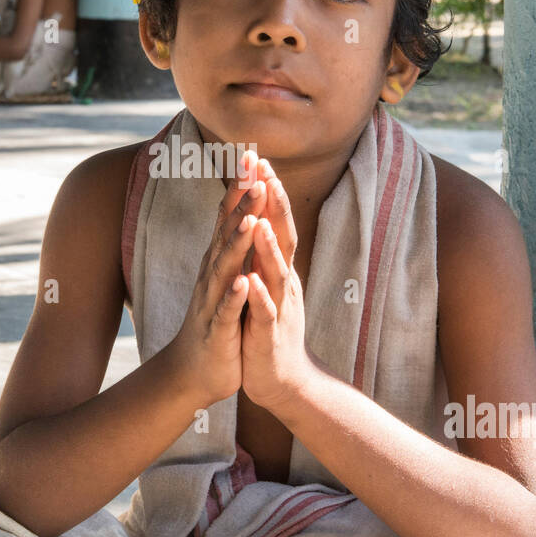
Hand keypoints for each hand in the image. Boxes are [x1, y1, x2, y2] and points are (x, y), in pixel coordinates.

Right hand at [167, 150, 269, 407]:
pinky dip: (235, 296)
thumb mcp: (227, 276)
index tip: (252, 154)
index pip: (231, 217)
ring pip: (225, 268)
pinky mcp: (218, 331)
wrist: (196, 370)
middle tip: (254, 171)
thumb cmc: (218, 320)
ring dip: (237, 243)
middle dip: (242, 202)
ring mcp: (214, 302)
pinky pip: (227, 311)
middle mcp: (213, 275)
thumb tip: (239, 205)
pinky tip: (243, 282)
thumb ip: (232, 243)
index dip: (241, 187)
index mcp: (220, 262)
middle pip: (228, 232)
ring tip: (252, 219)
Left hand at [238, 159, 315, 413]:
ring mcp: (279, 305)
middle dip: (274, 204)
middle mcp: (283, 280)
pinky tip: (252, 281)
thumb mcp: (267, 282)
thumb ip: (265, 250)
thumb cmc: (269, 325)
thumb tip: (259, 213)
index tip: (257, 158)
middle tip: (265, 171)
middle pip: (283, 235)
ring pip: (276, 271)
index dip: (268, 191)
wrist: (282, 377)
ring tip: (258, 220)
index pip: (275, 221)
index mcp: (278, 267)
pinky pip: (264, 312)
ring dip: (268, 246)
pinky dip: (259, 295)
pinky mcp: (269, 333)